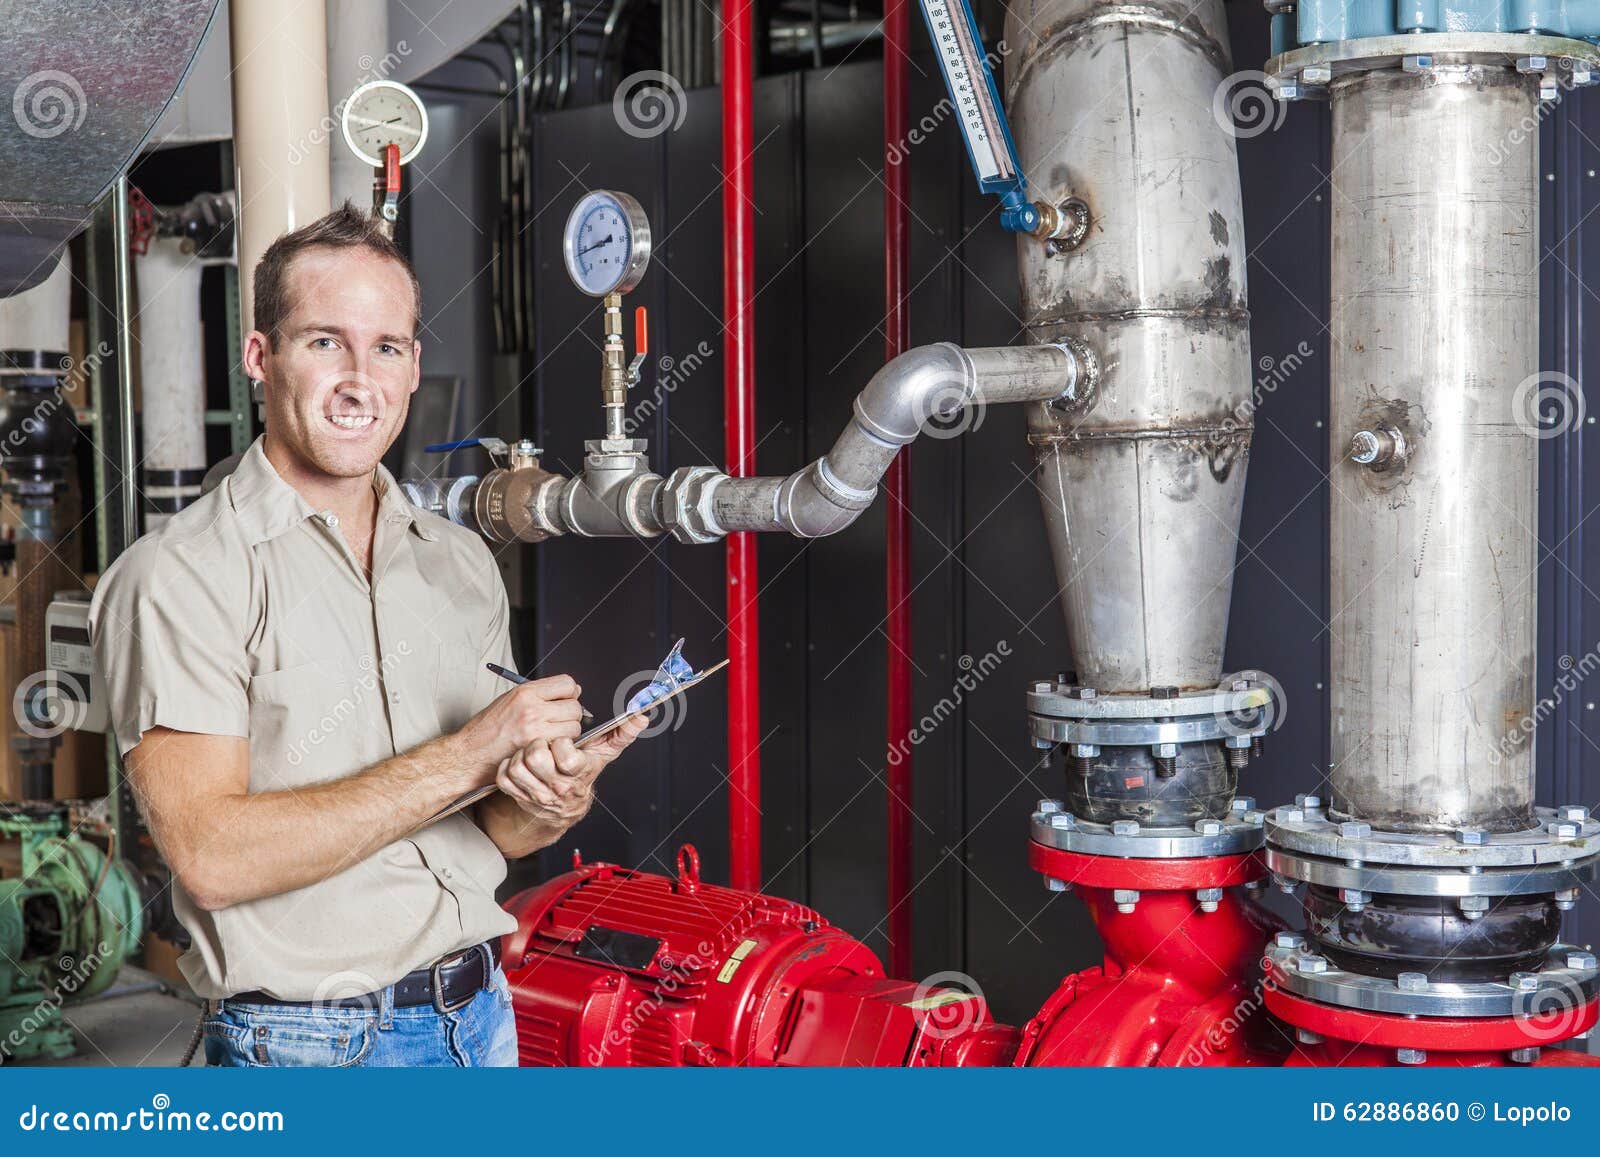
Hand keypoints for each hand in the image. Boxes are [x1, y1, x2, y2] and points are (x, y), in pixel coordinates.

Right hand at [451, 674, 584, 785]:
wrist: (470, 753)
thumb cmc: (488, 728)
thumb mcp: (511, 699)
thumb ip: (542, 693)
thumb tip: (574, 690)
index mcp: (525, 692)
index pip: (567, 683)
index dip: (570, 692)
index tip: (565, 699)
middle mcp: (531, 708)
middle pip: (574, 707)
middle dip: (570, 714)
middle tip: (558, 720)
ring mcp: (535, 730)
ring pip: (574, 727)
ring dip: (568, 732)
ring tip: (551, 734)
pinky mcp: (536, 748)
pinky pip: (564, 744)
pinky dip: (560, 746)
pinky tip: (547, 745)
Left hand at [494, 713, 648, 828]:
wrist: (564, 809)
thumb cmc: (583, 774)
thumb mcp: (604, 754)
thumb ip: (622, 734)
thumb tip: (640, 718)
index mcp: (578, 773)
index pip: (565, 756)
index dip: (562, 743)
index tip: (564, 742)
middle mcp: (557, 787)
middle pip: (536, 757)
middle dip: (538, 744)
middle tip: (543, 743)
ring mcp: (536, 793)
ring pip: (518, 766)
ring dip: (521, 755)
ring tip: (531, 753)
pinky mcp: (518, 795)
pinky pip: (505, 777)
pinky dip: (507, 766)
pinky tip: (519, 762)